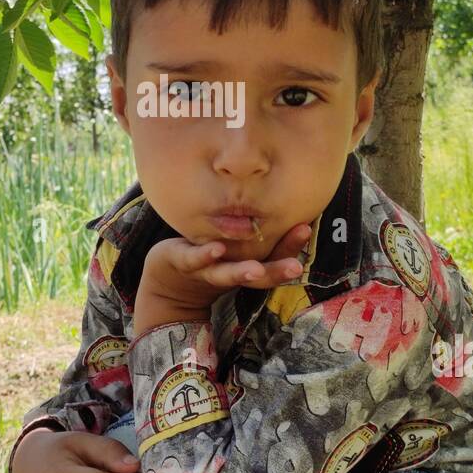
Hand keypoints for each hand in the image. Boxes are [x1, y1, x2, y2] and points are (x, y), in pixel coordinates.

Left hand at [133, 221, 312, 333]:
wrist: (166, 279)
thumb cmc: (207, 253)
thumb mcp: (233, 241)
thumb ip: (254, 226)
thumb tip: (283, 193)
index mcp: (247, 265)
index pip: (274, 257)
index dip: (290, 246)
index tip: (306, 228)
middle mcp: (231, 273)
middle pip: (257, 276)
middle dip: (277, 272)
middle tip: (296, 268)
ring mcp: (207, 270)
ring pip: (226, 274)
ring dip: (241, 274)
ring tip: (255, 270)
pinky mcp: (184, 262)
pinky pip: (195, 260)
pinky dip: (206, 256)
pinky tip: (216, 249)